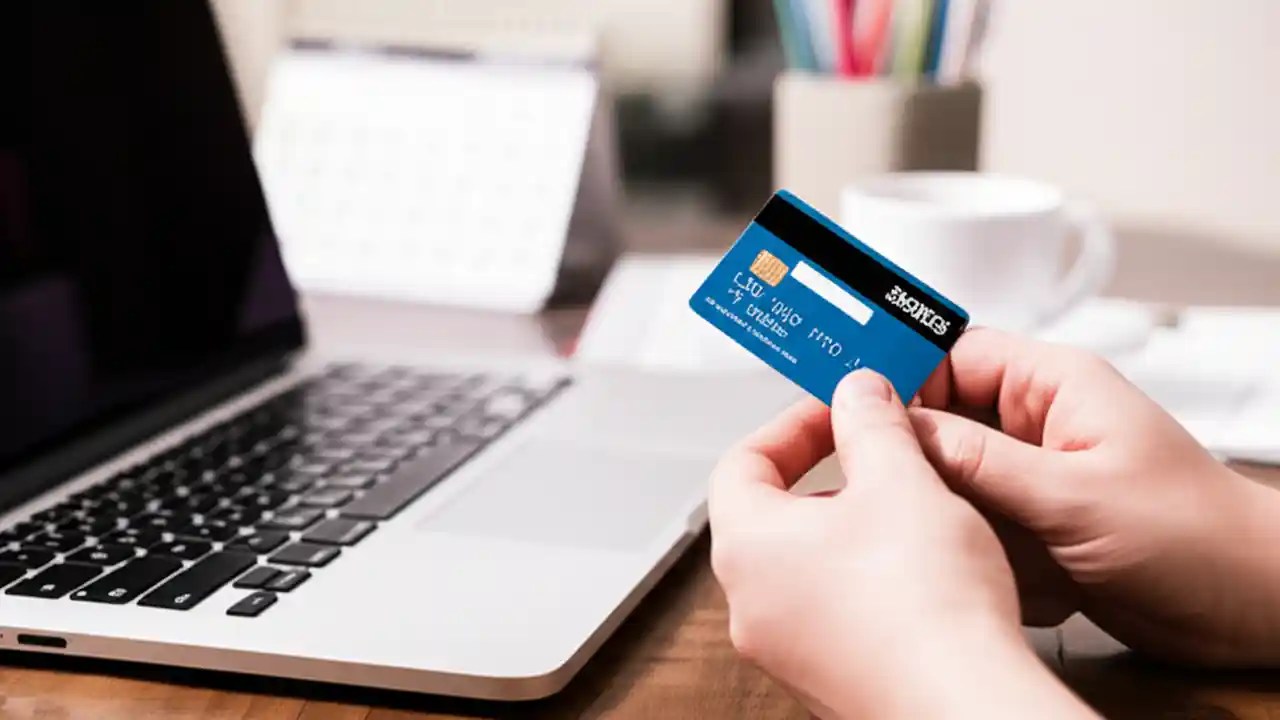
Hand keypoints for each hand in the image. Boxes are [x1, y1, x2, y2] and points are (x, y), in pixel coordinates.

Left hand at [710, 370, 1093, 718]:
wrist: (966, 706)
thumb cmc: (926, 609)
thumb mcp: (900, 479)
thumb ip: (871, 423)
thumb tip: (857, 393)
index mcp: (746, 549)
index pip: (742, 462)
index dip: (793, 424)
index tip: (838, 408)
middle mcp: (753, 606)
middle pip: (775, 514)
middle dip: (833, 475)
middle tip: (883, 452)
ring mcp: (789, 649)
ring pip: (810, 564)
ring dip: (856, 527)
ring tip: (915, 511)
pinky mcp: (831, 677)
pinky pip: (837, 610)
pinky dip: (871, 580)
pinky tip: (924, 572)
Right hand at [911, 328, 1279, 665]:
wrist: (1249, 605)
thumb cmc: (1197, 534)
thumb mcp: (1074, 494)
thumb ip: (980, 461)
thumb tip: (901, 430)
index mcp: (1052, 385)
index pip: (949, 357)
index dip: (898, 377)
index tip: (849, 405)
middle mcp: (1035, 425)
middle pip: (939, 422)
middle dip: (917, 461)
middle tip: (888, 488)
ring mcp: (1031, 477)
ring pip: (949, 481)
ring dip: (948, 512)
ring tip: (959, 536)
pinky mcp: (1032, 526)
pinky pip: (973, 527)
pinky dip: (974, 549)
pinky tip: (994, 568)